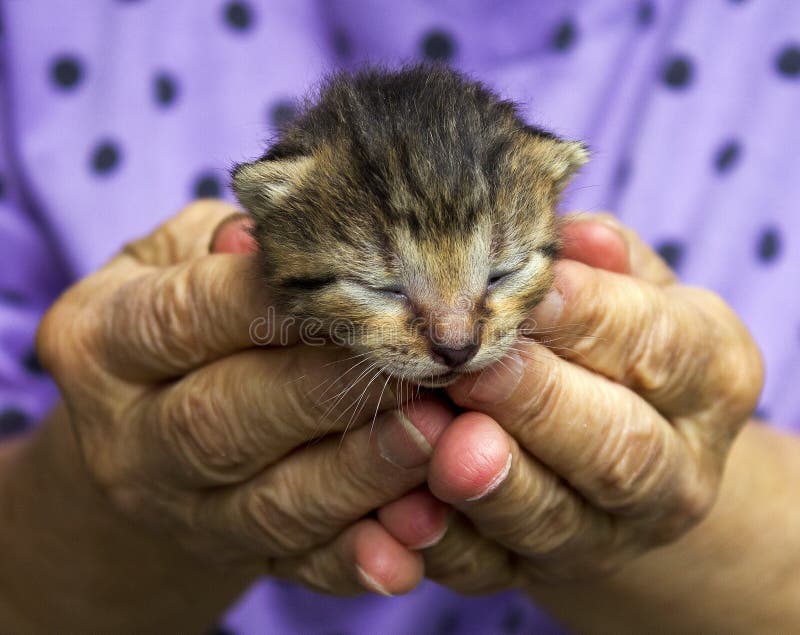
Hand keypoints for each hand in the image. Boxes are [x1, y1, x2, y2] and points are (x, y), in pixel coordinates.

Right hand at [35, 200, 453, 596]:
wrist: (148, 431)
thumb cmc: (180, 316)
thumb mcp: (176, 263)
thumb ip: (222, 251)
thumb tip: (270, 242)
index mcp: (101, 342)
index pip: (186, 316)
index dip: (271, 303)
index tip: (357, 284)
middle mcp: (129, 437)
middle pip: (223, 420)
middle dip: (327, 396)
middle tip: (417, 371)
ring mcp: (177, 509)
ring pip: (269, 505)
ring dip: (358, 476)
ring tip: (436, 439)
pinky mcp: (230, 555)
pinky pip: (296, 567)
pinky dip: (356, 559)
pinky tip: (410, 548)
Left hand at [378, 213, 763, 590]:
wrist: (628, 452)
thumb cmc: (620, 342)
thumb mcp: (634, 291)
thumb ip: (606, 263)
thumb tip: (573, 234)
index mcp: (710, 378)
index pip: (659, 348)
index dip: (595, 319)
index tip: (534, 289)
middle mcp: (674, 469)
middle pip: (618, 447)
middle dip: (542, 405)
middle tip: (476, 368)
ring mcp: (608, 532)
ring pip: (556, 519)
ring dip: (496, 484)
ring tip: (444, 445)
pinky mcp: (541, 569)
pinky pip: (491, 568)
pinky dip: (446, 543)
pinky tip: (405, 512)